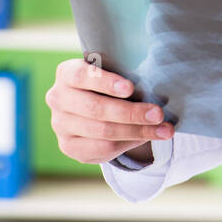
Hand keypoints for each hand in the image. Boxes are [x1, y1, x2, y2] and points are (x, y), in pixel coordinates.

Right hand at [46, 58, 174, 164]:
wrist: (90, 107)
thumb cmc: (108, 83)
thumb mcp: (111, 72)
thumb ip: (124, 75)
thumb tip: (156, 87)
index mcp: (67, 73)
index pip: (82, 76)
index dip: (106, 82)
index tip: (130, 88)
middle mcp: (58, 98)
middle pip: (96, 109)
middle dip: (131, 112)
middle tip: (158, 114)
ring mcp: (60, 124)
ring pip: (103, 132)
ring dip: (137, 131)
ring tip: (164, 130)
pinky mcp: (68, 146)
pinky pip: (102, 149)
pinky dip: (129, 144)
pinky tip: (147, 137)